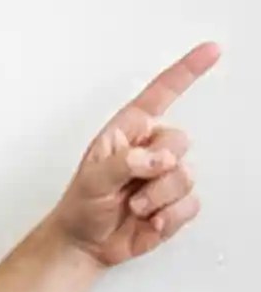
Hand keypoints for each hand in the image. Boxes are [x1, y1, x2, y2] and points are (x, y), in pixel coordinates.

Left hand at [49, 42, 220, 267]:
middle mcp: (151, 149)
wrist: (86, 242)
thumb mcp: (92, 179)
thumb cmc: (81, 204)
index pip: (161, 94)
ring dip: (156, 198)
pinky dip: (167, 216)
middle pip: (180, 142)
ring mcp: (165, 176)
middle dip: (156, 168)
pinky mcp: (176, 202)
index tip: (210, 50)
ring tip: (132, 206)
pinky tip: (147, 220)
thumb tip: (157, 159)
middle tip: (127, 187)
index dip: (186, 71)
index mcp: (128, 132)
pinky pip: (191, 204)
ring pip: (186, 176)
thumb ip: (124, 163)